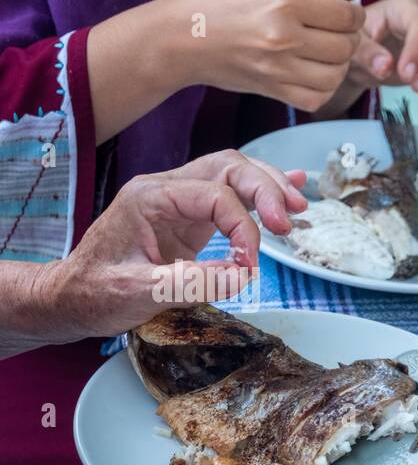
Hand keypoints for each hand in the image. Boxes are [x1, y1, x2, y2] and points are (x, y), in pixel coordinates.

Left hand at [43, 151, 307, 338]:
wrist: (71, 297)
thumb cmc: (95, 293)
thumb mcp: (138, 292)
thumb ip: (190, 282)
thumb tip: (242, 276)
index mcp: (150, 198)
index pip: (216, 196)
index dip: (244, 228)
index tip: (250, 266)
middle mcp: (165, 189)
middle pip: (229, 168)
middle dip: (265, 190)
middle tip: (291, 223)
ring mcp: (178, 201)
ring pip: (233, 174)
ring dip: (268, 187)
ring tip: (299, 207)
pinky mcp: (189, 218)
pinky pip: (229, 193)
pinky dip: (260, 191)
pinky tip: (291, 187)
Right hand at [168, 0, 364, 112]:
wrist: (180, 38)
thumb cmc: (217, 4)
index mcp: (284, 1)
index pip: (346, 16)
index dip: (354, 15)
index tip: (349, 15)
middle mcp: (285, 36)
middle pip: (345, 47)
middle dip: (349, 40)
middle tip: (338, 34)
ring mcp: (279, 68)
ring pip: (335, 76)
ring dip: (338, 66)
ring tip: (328, 55)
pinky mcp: (273, 90)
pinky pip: (316, 98)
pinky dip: (323, 89)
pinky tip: (314, 74)